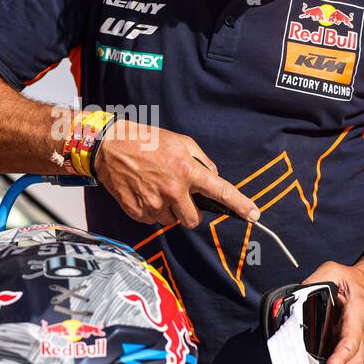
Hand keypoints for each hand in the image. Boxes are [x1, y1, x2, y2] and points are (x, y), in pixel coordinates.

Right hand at [94, 121, 258, 228]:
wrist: (109, 147)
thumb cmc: (146, 141)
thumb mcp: (180, 142)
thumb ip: (201, 161)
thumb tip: (213, 178)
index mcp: (187, 170)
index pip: (221, 191)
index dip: (240, 205)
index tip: (254, 215)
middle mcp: (173, 190)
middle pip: (194, 220)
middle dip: (191, 212)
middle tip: (181, 197)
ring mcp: (153, 203)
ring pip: (171, 221)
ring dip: (169, 210)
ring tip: (156, 189)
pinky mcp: (137, 211)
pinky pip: (152, 220)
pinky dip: (151, 210)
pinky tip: (144, 192)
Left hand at [304, 261, 363, 363]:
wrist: (363, 285)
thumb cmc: (348, 280)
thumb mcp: (332, 271)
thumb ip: (314, 281)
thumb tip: (295, 298)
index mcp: (356, 314)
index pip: (351, 340)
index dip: (340, 358)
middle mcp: (358, 332)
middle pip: (353, 363)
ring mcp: (354, 342)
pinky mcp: (347, 346)